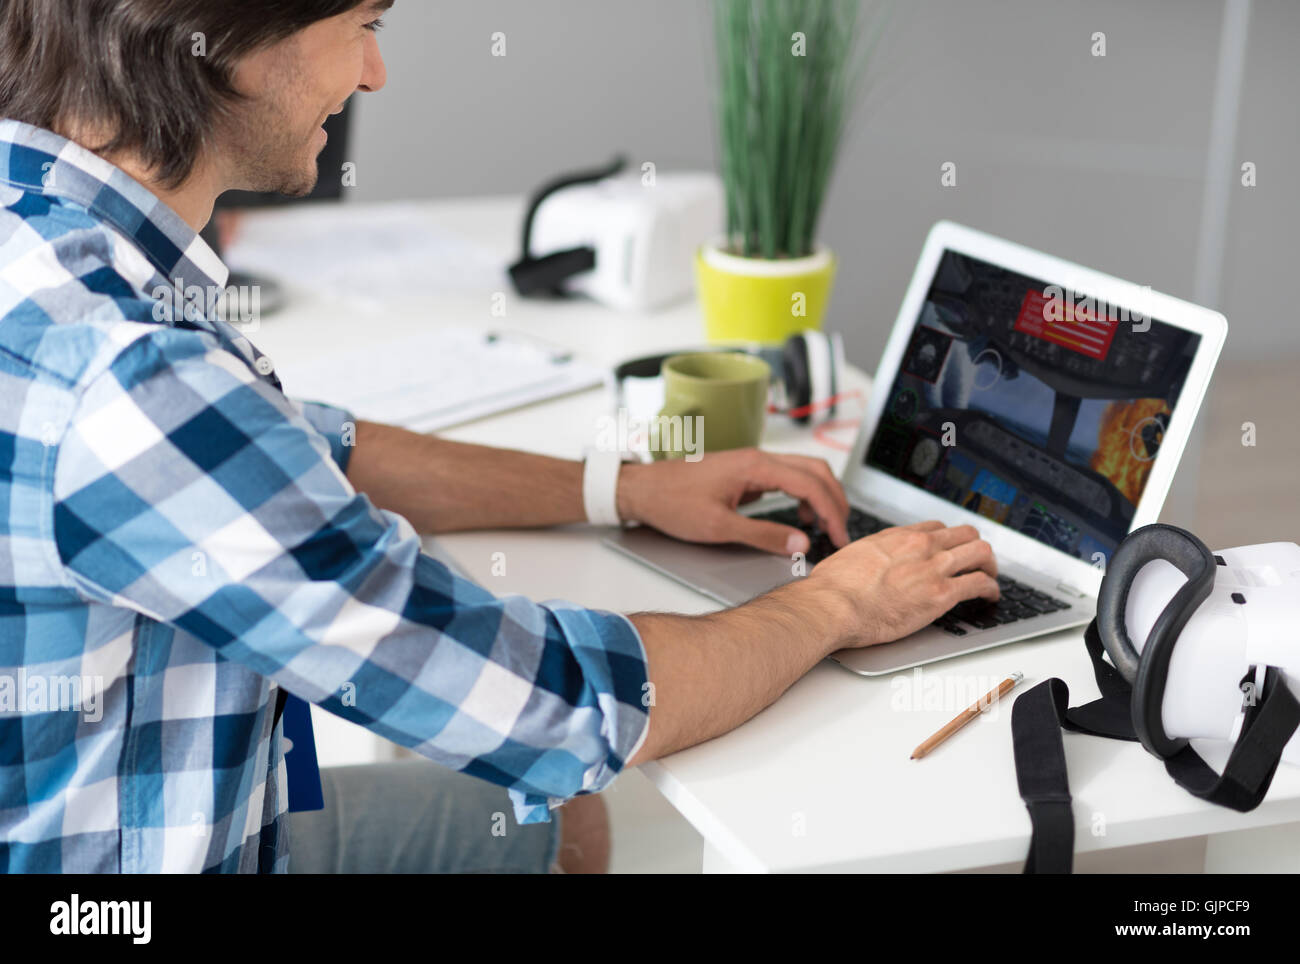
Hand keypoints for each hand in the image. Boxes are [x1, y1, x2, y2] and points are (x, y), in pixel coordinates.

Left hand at [616, 448, 849, 554]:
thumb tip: (801, 543)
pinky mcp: (747, 472)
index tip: (839, 536)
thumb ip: (764, 535)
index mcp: (755, 466)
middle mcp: (758, 458)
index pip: (810, 484)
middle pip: (816, 470)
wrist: (643, 490)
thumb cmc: (673, 503)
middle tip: (841, 531)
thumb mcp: (719, 527)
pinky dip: (803, 494)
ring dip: (821, 495)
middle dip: (835, 500)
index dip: (831, 512)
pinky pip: (787, 477)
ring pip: (804, 471)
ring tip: (824, 526)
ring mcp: (753, 463)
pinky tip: (799, 516)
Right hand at [806, 520, 998, 648]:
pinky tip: (991, 596)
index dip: (948, 540)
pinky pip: (980, 583)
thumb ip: (865, 557)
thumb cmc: (833, 588)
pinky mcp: (941, 594)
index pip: (935, 528)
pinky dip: (992, 589)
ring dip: (990, 565)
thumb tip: (858, 564)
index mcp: (897, 537)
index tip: (950, 551)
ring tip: (990, 577)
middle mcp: (920, 546)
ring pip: (981, 552)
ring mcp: (934, 568)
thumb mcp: (850, 557)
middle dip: (975, 547)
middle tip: (977, 562)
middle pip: (965, 533)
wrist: (833, 605)